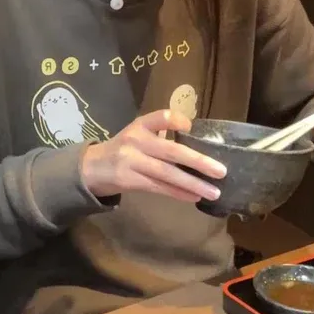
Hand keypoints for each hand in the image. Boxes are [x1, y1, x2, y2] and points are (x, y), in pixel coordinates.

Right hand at [81, 110, 226, 201]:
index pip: (161, 117)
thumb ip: (161, 136)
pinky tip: (195, 197)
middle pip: (172, 151)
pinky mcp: (129, 180)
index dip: (177, 121)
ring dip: (193, 184)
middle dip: (199, 162)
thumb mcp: (137, 134)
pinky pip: (159, 188)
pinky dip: (179, 193)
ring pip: (167, 174)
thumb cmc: (123, 148)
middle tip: (221, 171)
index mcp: (140, 125)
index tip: (191, 127)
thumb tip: (199, 146)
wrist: (92, 167)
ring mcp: (131, 161)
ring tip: (214, 192)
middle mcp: (136, 141)